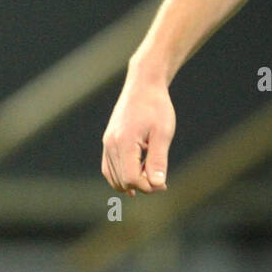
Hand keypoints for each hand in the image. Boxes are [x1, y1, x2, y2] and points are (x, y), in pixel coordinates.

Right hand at [101, 66, 175, 194]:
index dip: (148, 187)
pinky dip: (121, 177)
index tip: (164, 183)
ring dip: (132, 183)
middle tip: (161, 180)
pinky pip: (109, 168)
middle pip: (122, 181)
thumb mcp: (163, 133)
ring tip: (151, 176)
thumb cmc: (156, 107)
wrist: (144, 85)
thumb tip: (157, 185)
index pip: (131, 179)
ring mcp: (107, 143)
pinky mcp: (108, 141)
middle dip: (141, 186)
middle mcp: (111, 145)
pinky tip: (136, 178)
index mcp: (123, 143)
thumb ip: (158, 160)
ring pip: (114, 178)